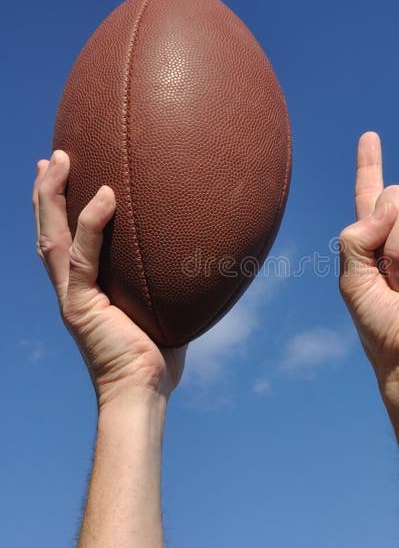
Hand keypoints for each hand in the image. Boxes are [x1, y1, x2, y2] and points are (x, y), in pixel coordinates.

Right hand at [33, 151, 185, 404]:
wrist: (144, 392)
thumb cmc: (159, 354)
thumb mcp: (162, 304)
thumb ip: (166, 278)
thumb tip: (201, 253)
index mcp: (85, 289)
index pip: (62, 241)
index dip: (57, 208)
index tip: (59, 172)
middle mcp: (71, 289)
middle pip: (47, 231)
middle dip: (47, 192)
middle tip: (54, 156)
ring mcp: (72, 297)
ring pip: (52, 238)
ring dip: (54, 196)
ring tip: (61, 159)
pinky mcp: (81, 307)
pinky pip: (84, 259)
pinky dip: (92, 225)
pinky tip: (105, 195)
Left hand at [339, 132, 398, 399]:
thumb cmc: (379, 322)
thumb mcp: (351, 278)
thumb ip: (355, 236)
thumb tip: (391, 205)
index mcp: (373, 238)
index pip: (369, 194)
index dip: (369, 164)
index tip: (369, 136)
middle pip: (393, 193)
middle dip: (383, 230)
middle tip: (387, 274)